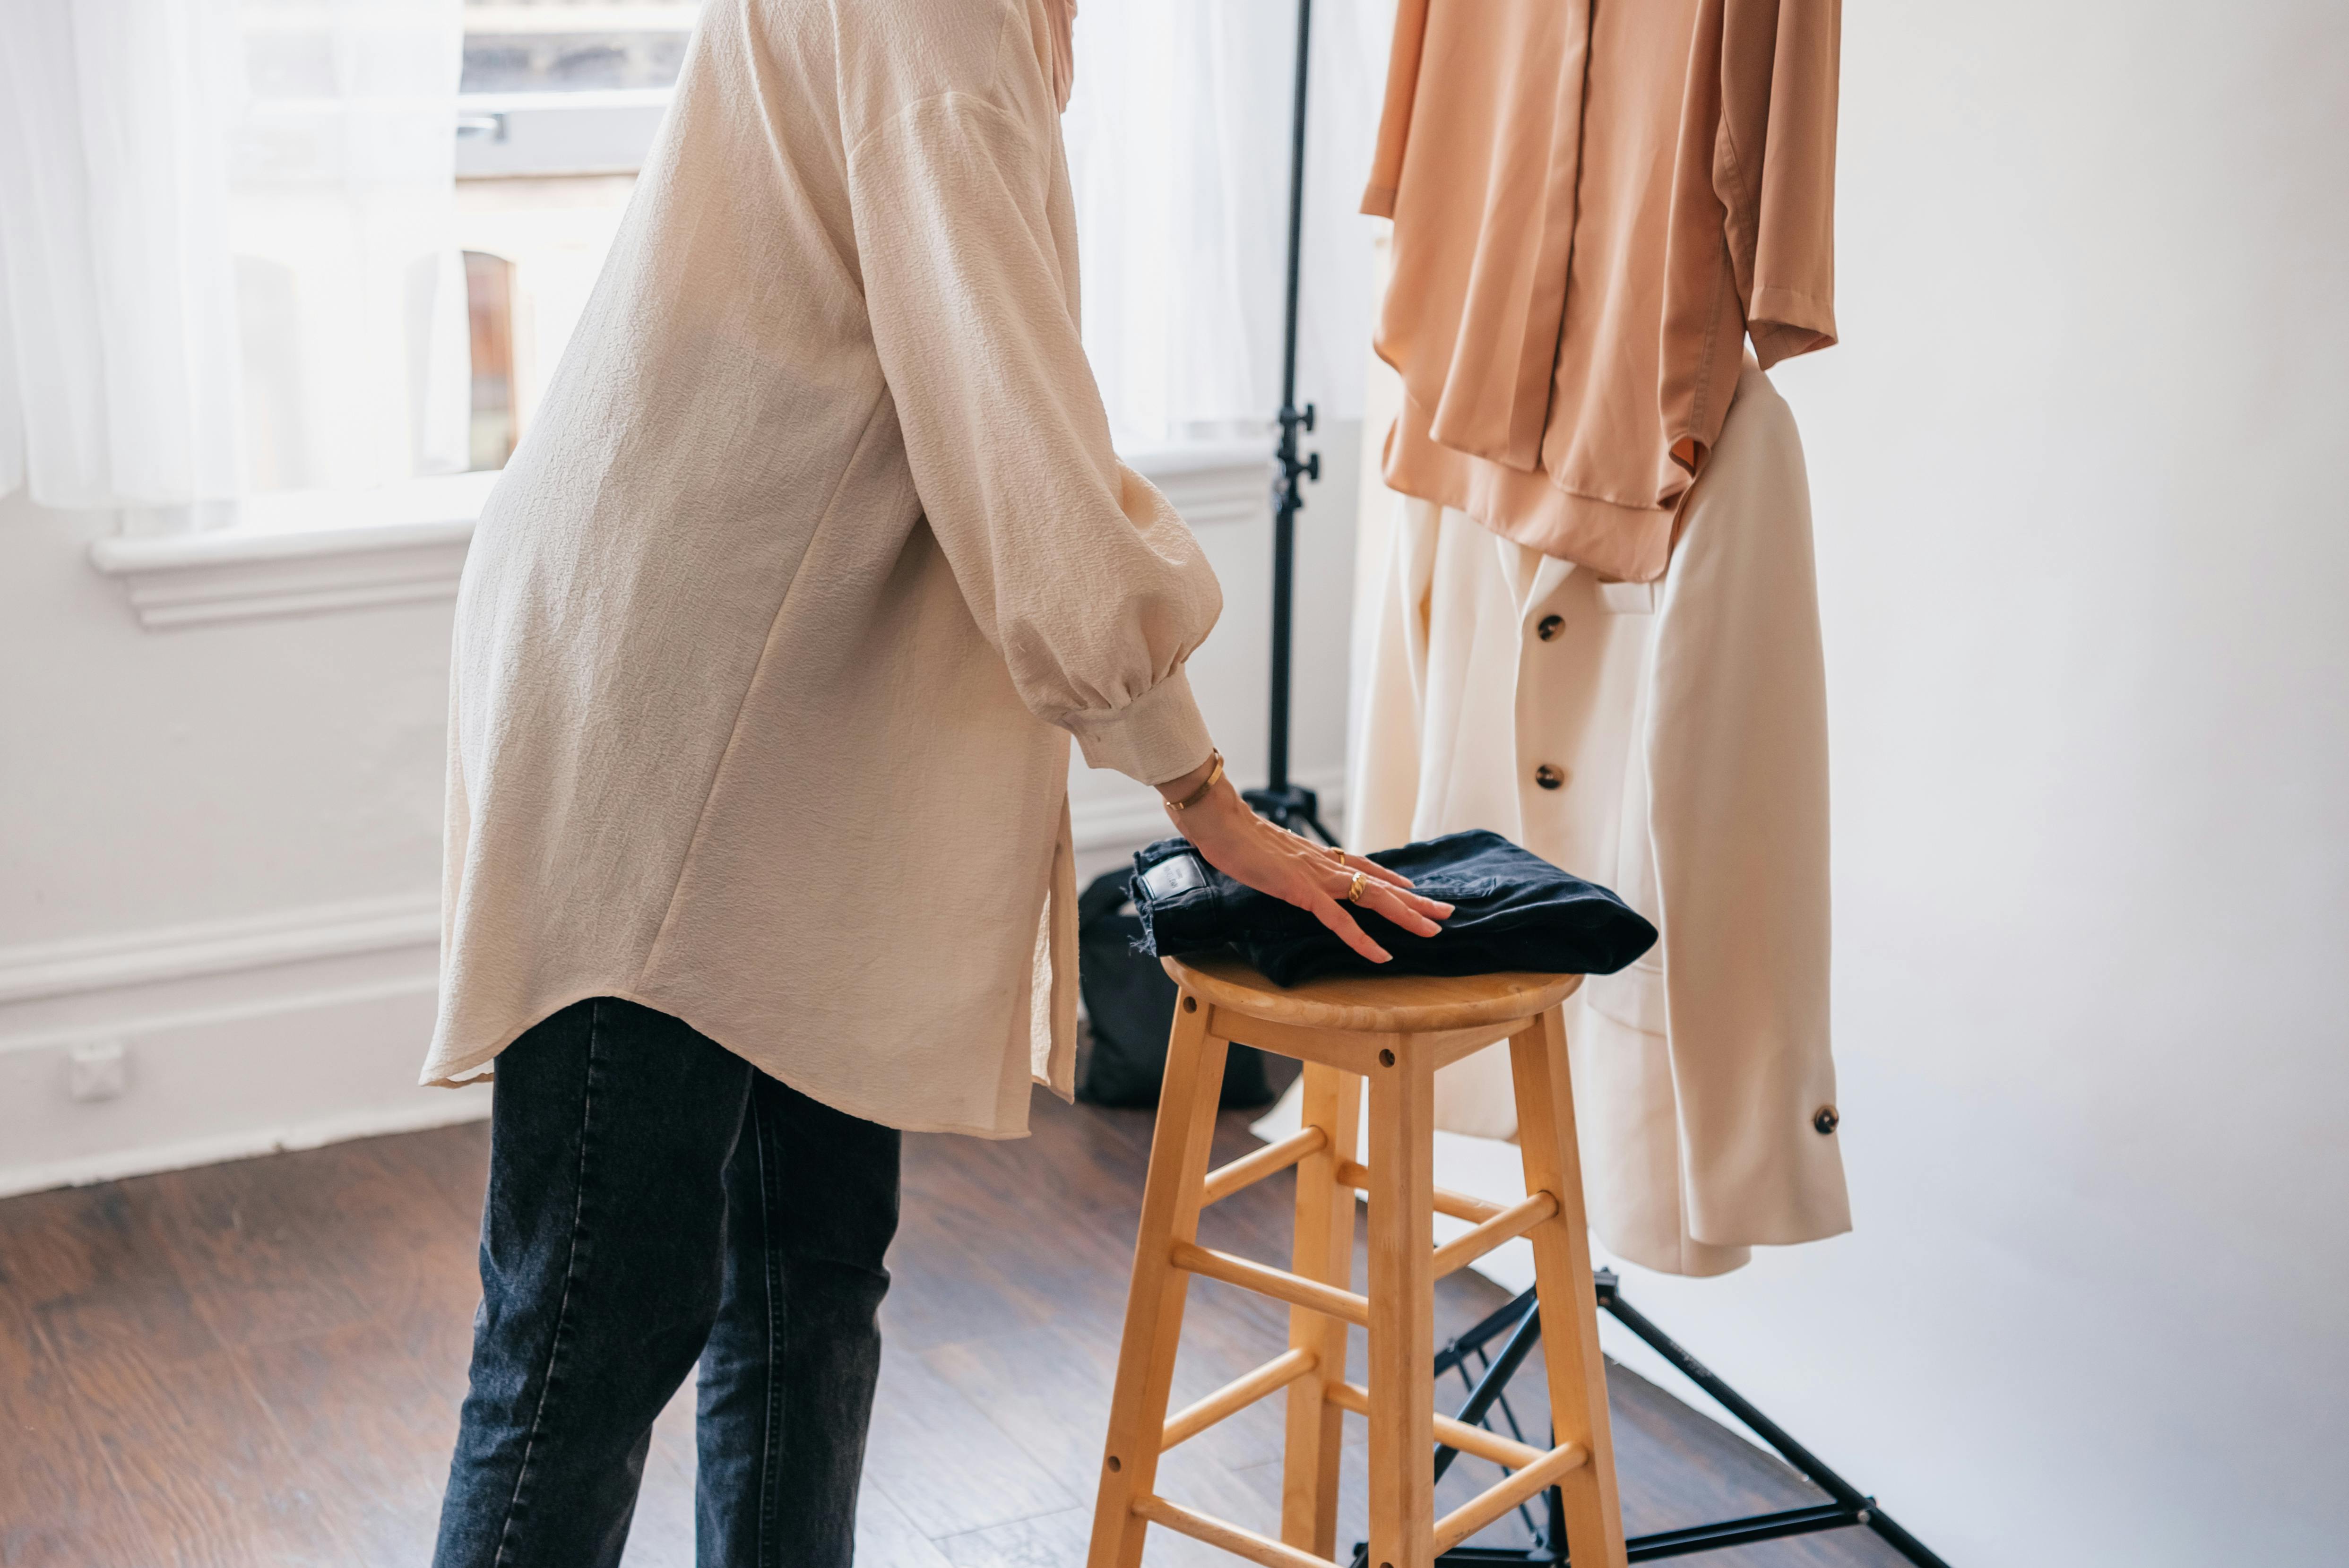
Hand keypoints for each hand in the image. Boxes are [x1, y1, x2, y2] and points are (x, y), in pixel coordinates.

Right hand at [1158, 764, 1452, 963]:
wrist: (1220, 822)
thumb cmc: (1235, 836)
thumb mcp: (1268, 853)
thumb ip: (1283, 861)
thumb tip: (1283, 866)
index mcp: (1318, 856)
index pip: (1365, 867)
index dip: (1392, 879)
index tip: (1415, 888)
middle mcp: (1326, 864)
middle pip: (1381, 884)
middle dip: (1416, 900)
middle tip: (1446, 912)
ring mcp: (1318, 877)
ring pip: (1374, 897)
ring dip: (1406, 915)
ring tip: (1433, 930)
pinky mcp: (1302, 891)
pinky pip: (1339, 920)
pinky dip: (1363, 940)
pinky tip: (1382, 955)